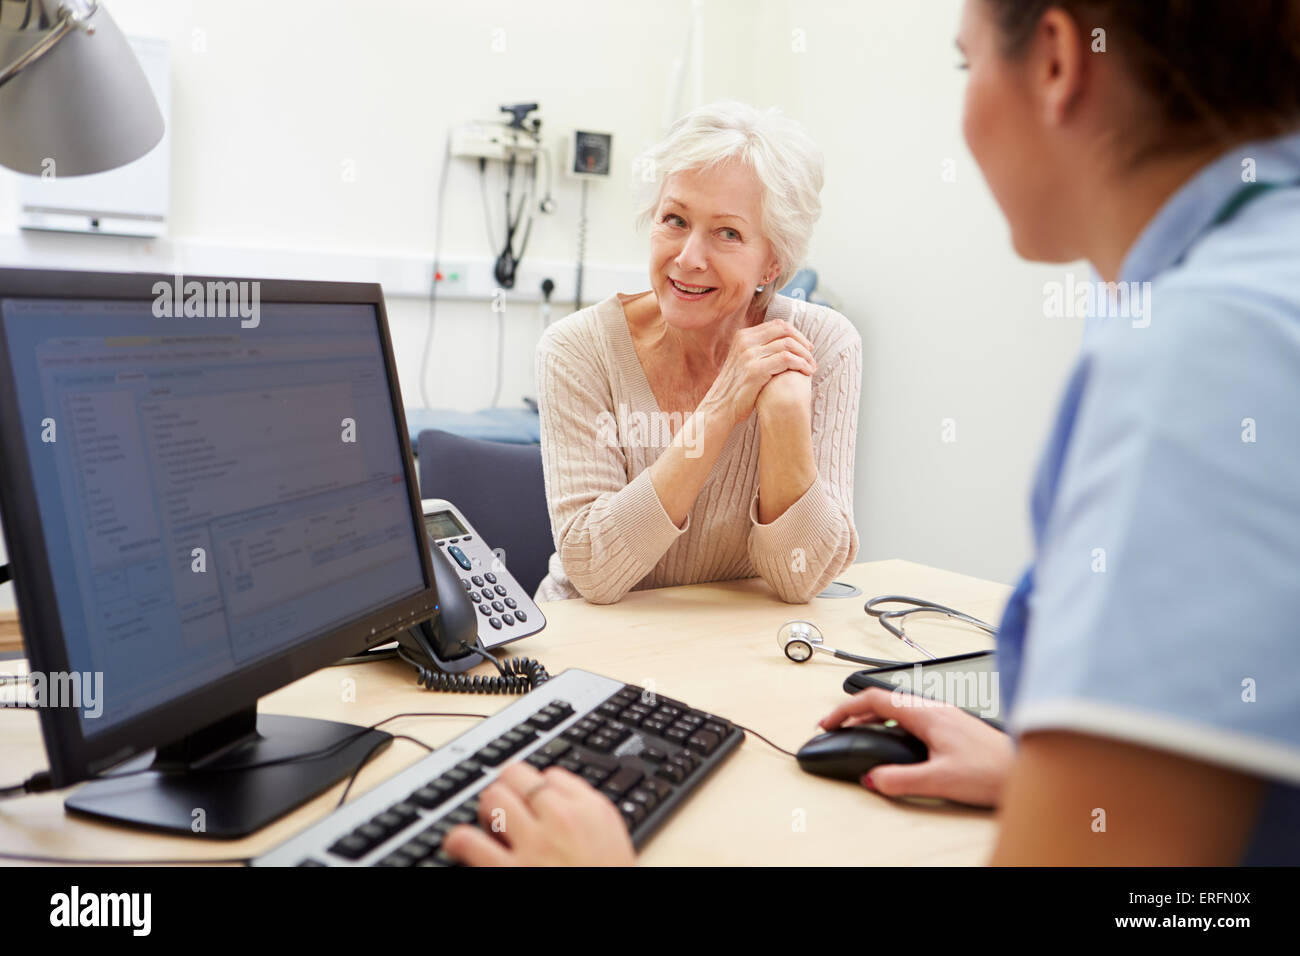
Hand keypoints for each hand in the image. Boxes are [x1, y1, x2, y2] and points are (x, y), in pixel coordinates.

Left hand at [442, 762, 635, 865]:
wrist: (604, 930)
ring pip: (492, 797)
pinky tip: (461, 848)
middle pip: (518, 776)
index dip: (538, 790)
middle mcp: (562, 819)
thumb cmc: (609, 880)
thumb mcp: (614, 845)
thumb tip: (563, 803)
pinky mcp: (508, 871)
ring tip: (487, 827)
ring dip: (485, 810)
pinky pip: (468, 839)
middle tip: (505, 809)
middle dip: (507, 790)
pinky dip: (459, 841)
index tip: (533, 804)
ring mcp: (534, 844)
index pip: (552, 775)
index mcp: (593, 812)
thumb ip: (589, 820)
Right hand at [700, 319, 816, 427]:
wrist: (720, 408)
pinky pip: (787, 360)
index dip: (796, 333)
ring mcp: (749, 355)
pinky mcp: (755, 370)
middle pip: (784, 330)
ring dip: (805, 355)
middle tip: (811, 355)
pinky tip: (806, 372)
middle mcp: (745, 341)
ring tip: (811, 367)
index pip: (777, 324)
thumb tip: (780, 344)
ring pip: (788, 344)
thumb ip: (758, 350)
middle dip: (802, 341)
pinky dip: (801, 364)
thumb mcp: (743, 362)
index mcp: (742, 336)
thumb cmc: (736, 389)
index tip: (806, 346)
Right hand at [818, 687, 1013, 807]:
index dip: (845, 708)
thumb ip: (900, 780)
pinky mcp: (952, 727)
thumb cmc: (993, 769)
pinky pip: (912, 718)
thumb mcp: (939, 779)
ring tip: (858, 733)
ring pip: (898, 709)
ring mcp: (944, 715)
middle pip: (883, 701)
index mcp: (925, 712)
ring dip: (873, 719)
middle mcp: (933, 708)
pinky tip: (894, 743)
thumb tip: (872, 778)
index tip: (828, 721)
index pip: (874, 699)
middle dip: (854, 712)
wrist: (1026, 769)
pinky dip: (891, 726)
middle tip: (836, 727)